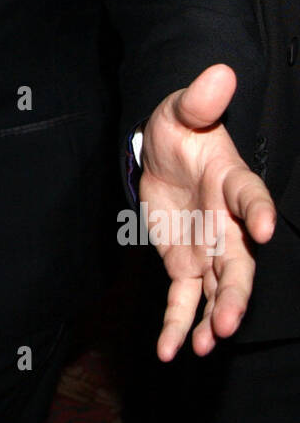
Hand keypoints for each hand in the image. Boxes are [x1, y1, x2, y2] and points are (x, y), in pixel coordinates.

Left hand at [139, 63, 275, 361]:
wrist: (159, 152)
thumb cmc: (177, 129)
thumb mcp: (180, 109)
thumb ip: (198, 100)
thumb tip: (219, 72)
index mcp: (230, 181)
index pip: (250, 196)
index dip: (258, 211)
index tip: (263, 230)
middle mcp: (227, 222)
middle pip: (238, 260)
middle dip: (234, 291)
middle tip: (228, 320)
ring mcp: (208, 248)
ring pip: (217, 288)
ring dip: (213, 316)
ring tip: (206, 343)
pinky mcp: (185, 265)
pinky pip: (184, 300)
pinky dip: (179, 324)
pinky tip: (172, 350)